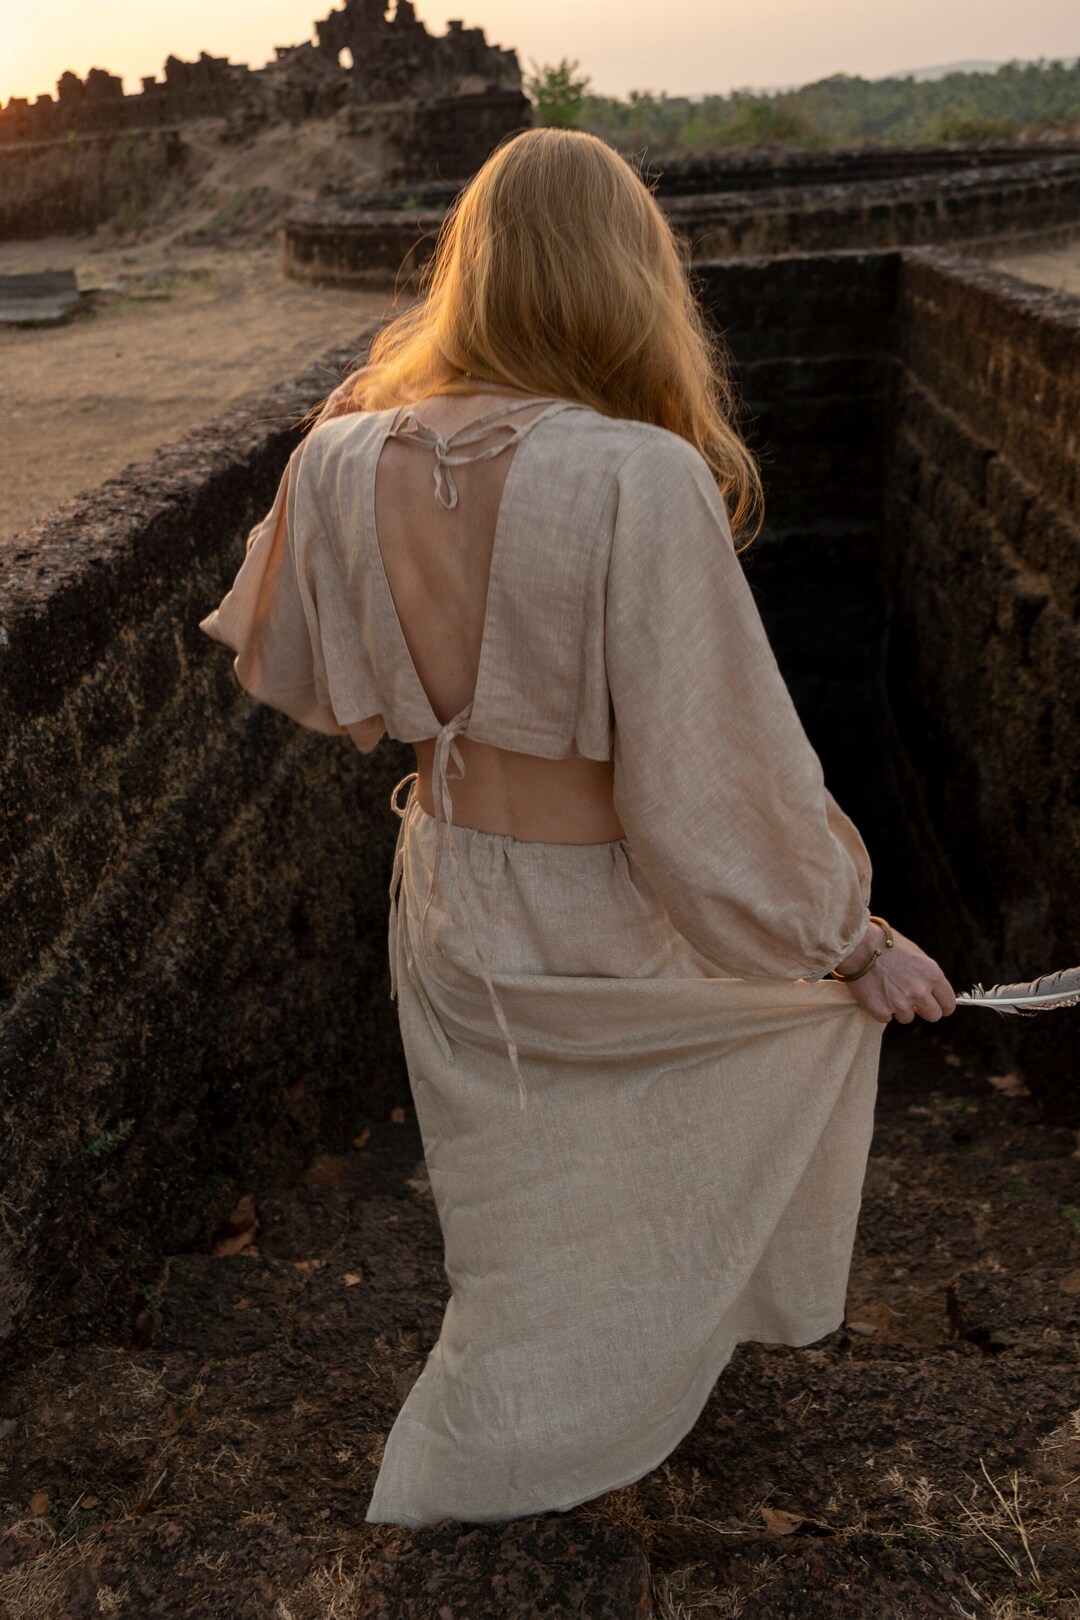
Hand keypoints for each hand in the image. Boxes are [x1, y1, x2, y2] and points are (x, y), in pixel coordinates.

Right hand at [832, 921, 955, 1024]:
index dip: (943, 1005)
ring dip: (899, 1008)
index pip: (948, 1003)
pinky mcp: (882, 1011)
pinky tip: (874, 992)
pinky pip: (886, 1018)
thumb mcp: (916, 956)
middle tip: (911, 1001)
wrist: (857, 946)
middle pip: (933, 1015)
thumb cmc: (885, 945)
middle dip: (924, 1010)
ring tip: (886, 989)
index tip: (938, 1006)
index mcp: (932, 975)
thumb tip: (930, 994)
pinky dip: (881, 1009)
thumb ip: (926, 976)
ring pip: (908, 1018)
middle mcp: (920, 991)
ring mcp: (901, 1003)